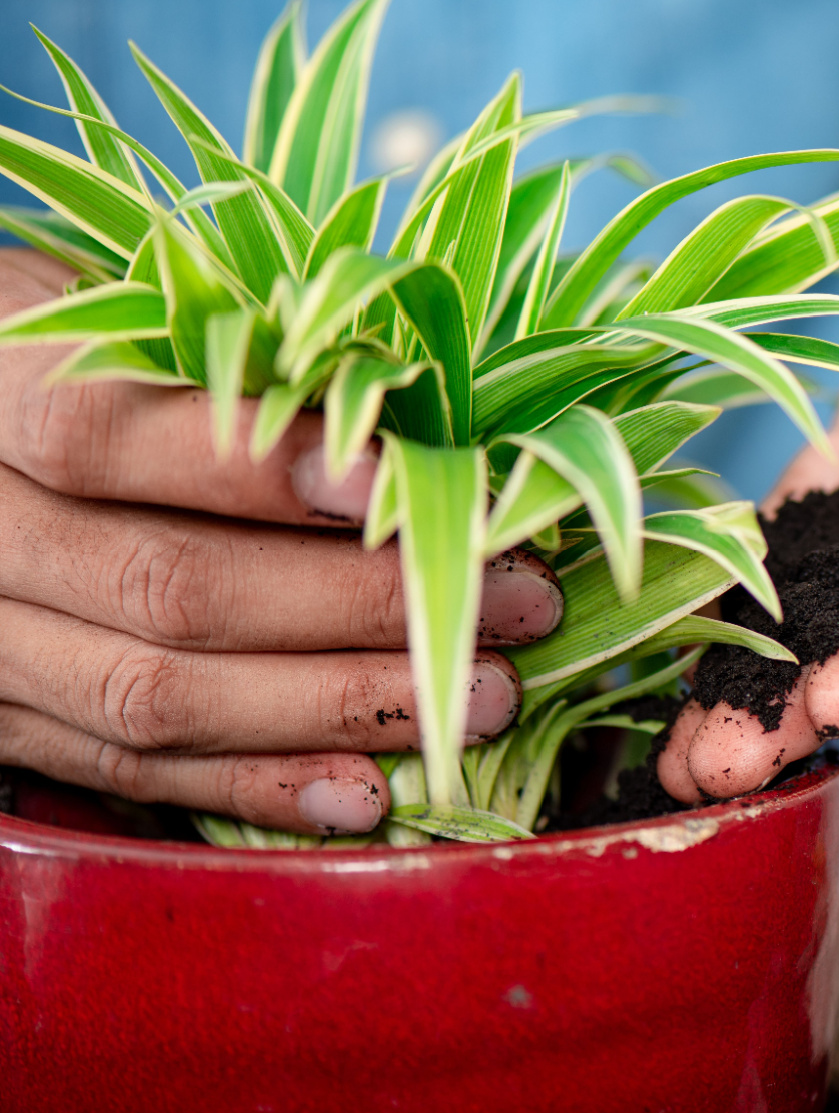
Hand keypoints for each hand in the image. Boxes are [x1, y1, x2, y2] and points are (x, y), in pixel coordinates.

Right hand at [0, 249, 562, 833]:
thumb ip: (220, 368)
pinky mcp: (9, 722)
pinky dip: (256, 786)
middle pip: (168, 586)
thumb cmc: (80, 363)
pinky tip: (367, 792)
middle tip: (514, 602)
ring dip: (339, 707)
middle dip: (361, 604)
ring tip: (482, 698)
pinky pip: (133, 773)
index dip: (252, 467)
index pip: (103, 433)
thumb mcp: (113, 321)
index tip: (394, 486)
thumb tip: (408, 423)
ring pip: (161, 697)